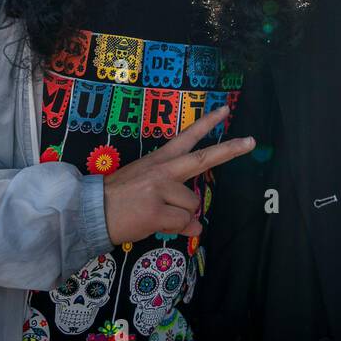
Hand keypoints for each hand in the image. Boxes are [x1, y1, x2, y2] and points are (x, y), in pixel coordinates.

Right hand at [101, 105, 253, 244]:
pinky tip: (156, 225)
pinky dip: (176, 230)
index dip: (206, 123)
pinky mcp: (155, 211)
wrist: (89, 211)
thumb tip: (197, 224)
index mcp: (158, 160)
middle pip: (202, 159)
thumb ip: (173, 199)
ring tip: (154, 214)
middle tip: (251, 141)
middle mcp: (162, 171)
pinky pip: (182, 224)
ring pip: (191, 205)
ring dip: (179, 216)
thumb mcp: (144, 186)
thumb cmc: (117, 199)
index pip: (186, 137)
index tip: (225, 110)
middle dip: (229, 150)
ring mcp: (159, 190)